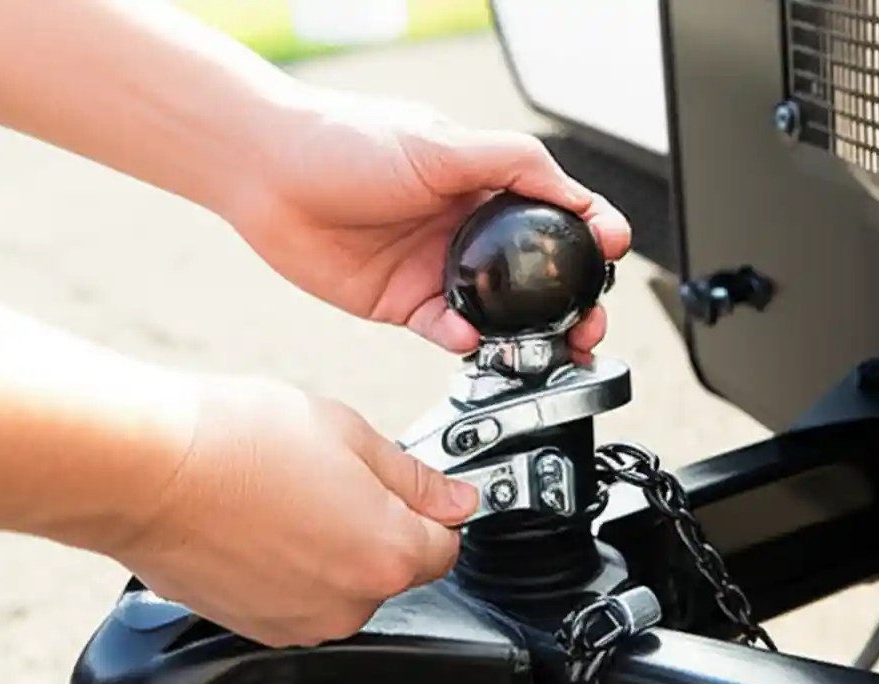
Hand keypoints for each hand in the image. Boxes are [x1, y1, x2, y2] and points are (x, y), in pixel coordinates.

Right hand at [107, 374, 477, 647]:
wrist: (144, 470)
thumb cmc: (235, 444)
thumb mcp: (348, 434)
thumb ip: (414, 477)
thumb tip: (456, 499)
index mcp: (388, 554)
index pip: (446, 544)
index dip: (433, 508)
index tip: (411, 485)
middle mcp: (349, 603)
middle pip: (395, 567)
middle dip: (379, 524)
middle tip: (335, 476)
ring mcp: (301, 622)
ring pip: (347, 582)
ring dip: (334, 544)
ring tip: (291, 494)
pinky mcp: (258, 627)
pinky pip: (302, 596)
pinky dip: (294, 564)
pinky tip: (264, 520)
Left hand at [226, 87, 631, 354]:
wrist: (266, 173)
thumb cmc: (342, 140)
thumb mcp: (441, 142)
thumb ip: (514, 162)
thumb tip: (576, 192)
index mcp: (484, 183)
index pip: (555, 211)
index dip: (590, 233)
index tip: (612, 251)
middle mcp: (466, 227)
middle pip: (537, 274)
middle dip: (572, 301)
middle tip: (590, 320)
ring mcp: (438, 267)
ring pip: (500, 312)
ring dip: (529, 334)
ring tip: (549, 346)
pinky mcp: (404, 303)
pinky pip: (447, 330)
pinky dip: (463, 338)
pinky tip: (466, 335)